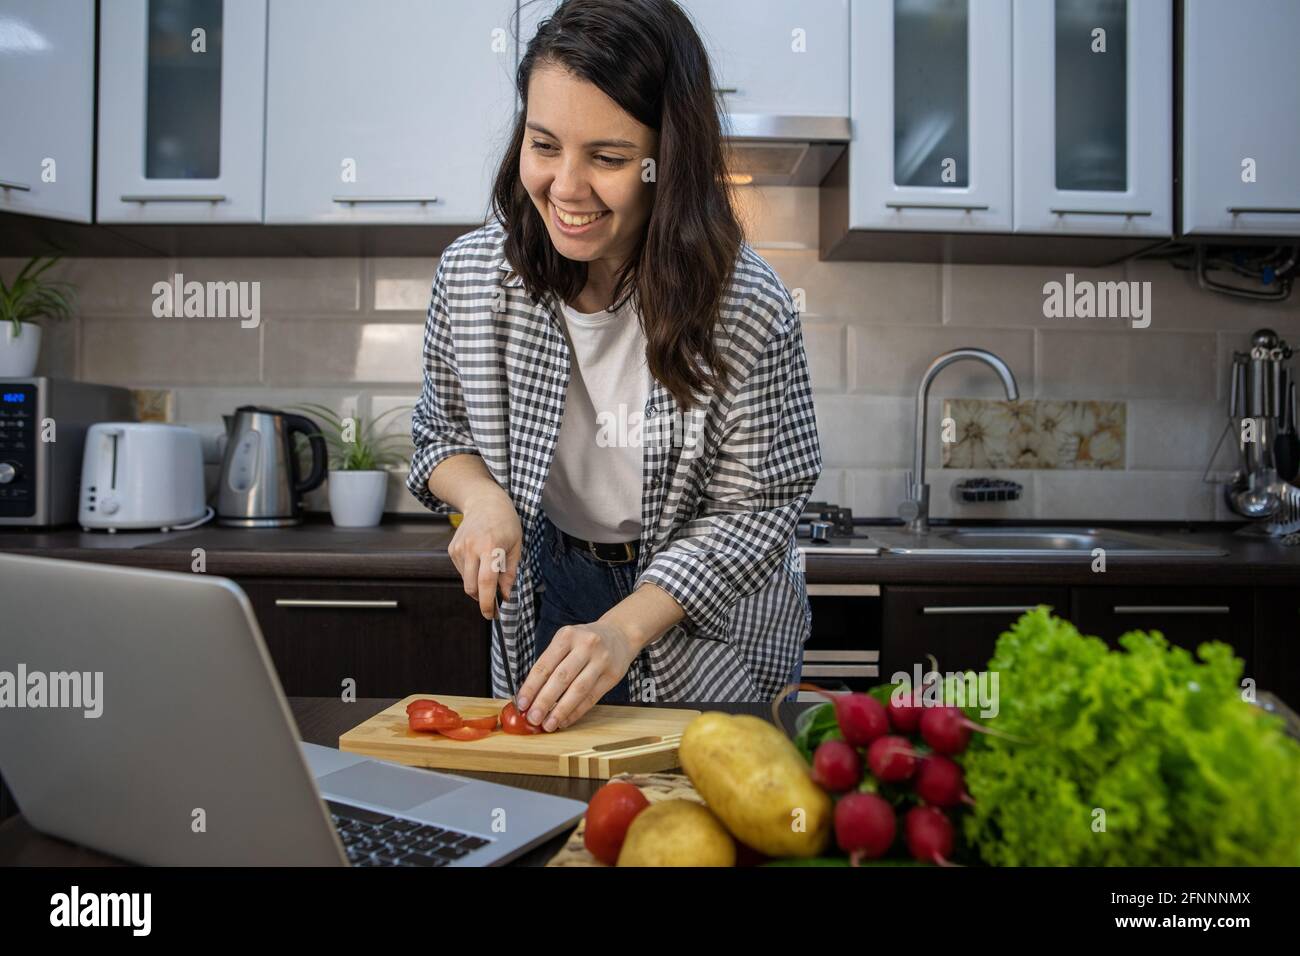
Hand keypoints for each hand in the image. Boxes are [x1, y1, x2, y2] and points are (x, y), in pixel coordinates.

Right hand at [446, 487, 521, 619]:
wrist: (484, 502)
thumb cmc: (506, 523)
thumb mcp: (516, 546)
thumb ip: (510, 573)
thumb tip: (505, 596)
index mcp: (491, 546)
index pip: (486, 581)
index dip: (488, 602)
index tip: (492, 615)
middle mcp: (471, 547)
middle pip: (471, 586)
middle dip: (482, 599)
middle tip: (494, 604)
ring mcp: (459, 548)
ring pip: (466, 581)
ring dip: (478, 586)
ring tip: (491, 571)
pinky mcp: (452, 549)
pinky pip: (461, 572)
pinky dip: (472, 574)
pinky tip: (481, 561)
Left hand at [515, 620, 637, 731]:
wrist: (620, 633)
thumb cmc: (585, 641)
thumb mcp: (566, 641)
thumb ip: (549, 664)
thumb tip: (530, 696)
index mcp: (567, 636)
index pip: (545, 665)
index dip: (531, 686)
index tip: (521, 704)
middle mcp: (585, 646)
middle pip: (561, 678)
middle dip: (544, 701)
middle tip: (532, 718)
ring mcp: (601, 660)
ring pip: (578, 690)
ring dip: (561, 710)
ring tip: (548, 724)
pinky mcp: (612, 675)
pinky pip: (591, 698)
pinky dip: (576, 712)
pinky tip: (565, 720)